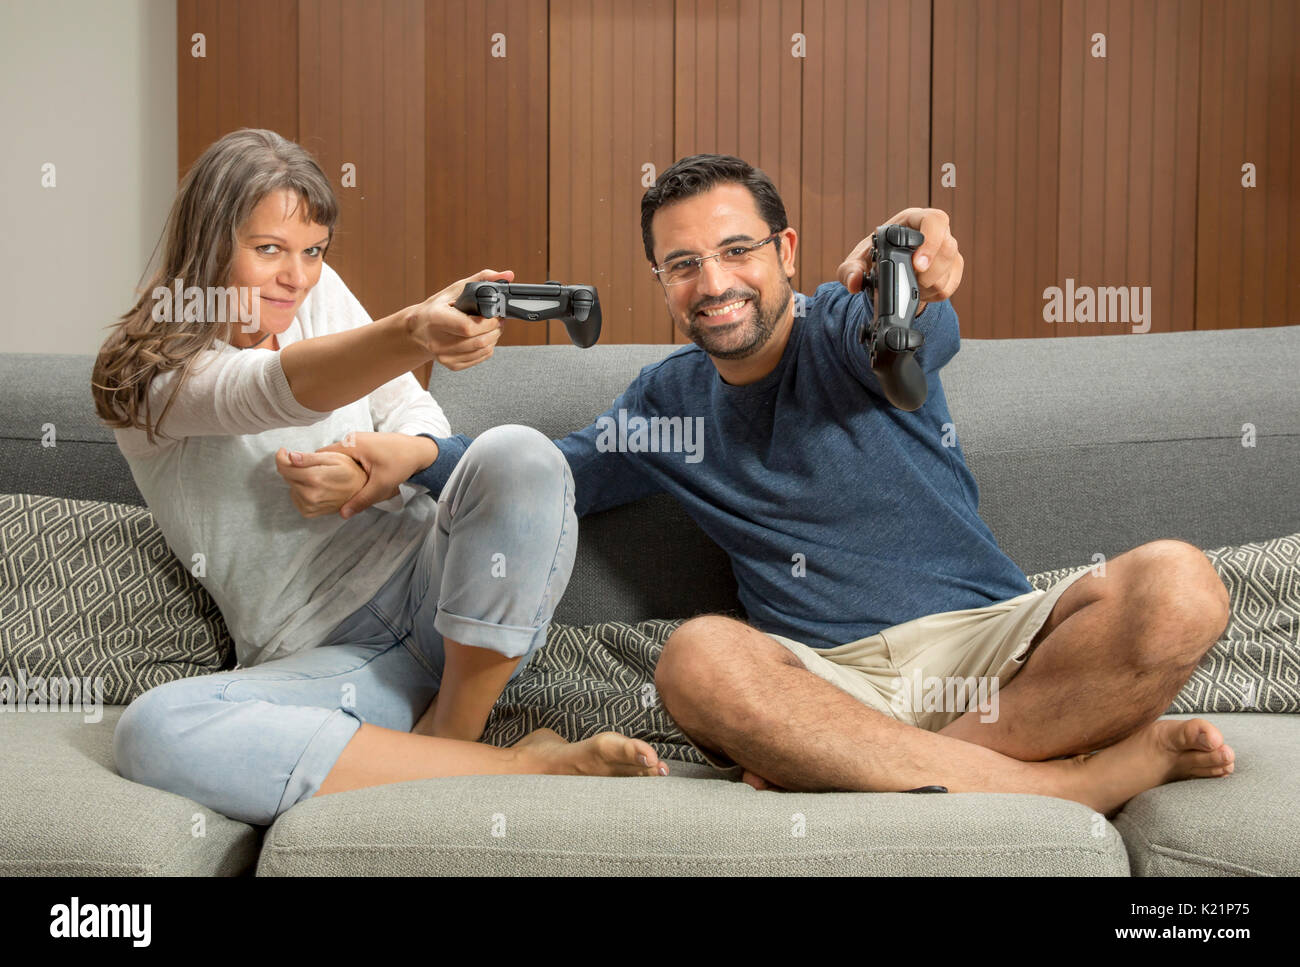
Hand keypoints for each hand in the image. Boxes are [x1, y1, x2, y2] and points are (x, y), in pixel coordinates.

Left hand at [275, 448, 366, 517]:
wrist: (362, 490)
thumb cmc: (350, 470)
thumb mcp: (333, 457)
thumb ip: (309, 457)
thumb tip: (290, 456)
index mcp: (314, 478)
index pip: (284, 467)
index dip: (281, 457)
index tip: (284, 451)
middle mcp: (310, 494)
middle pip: (286, 477)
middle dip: (291, 467)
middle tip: (304, 462)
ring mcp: (310, 505)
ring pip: (290, 487)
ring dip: (297, 479)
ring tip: (314, 476)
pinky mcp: (310, 512)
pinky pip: (295, 499)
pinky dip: (299, 491)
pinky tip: (313, 487)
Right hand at [316, 431, 438, 518]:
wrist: (420, 451)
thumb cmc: (402, 463)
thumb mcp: (382, 484)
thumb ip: (361, 499)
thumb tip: (343, 514)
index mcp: (351, 444)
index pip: (321, 454)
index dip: (310, 467)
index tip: (304, 482)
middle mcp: (351, 439)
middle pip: (326, 455)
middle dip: (320, 471)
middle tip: (314, 488)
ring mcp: (358, 440)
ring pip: (336, 456)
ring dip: (332, 469)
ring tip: (326, 487)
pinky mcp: (364, 445)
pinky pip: (346, 455)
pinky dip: (342, 466)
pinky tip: (342, 481)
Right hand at [406, 268, 513, 370]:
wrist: (419, 328)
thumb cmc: (439, 306)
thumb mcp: (457, 288)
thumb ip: (483, 279)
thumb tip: (508, 275)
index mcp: (436, 318)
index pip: (469, 327)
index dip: (489, 322)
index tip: (496, 314)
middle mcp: (437, 340)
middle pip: (479, 340)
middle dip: (496, 329)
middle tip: (499, 320)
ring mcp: (443, 355)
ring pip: (482, 351)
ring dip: (494, 338)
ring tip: (493, 328)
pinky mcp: (451, 365)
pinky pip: (479, 359)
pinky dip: (487, 348)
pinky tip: (484, 337)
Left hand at [837, 208, 963, 311]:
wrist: (887, 269)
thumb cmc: (875, 256)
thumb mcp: (858, 261)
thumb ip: (850, 270)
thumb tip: (853, 282)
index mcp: (912, 220)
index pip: (934, 220)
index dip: (930, 242)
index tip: (917, 265)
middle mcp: (934, 231)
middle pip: (947, 246)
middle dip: (929, 271)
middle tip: (911, 281)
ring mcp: (946, 248)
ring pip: (951, 266)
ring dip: (930, 283)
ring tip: (912, 287)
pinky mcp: (952, 267)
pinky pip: (952, 283)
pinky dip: (936, 293)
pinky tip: (921, 292)